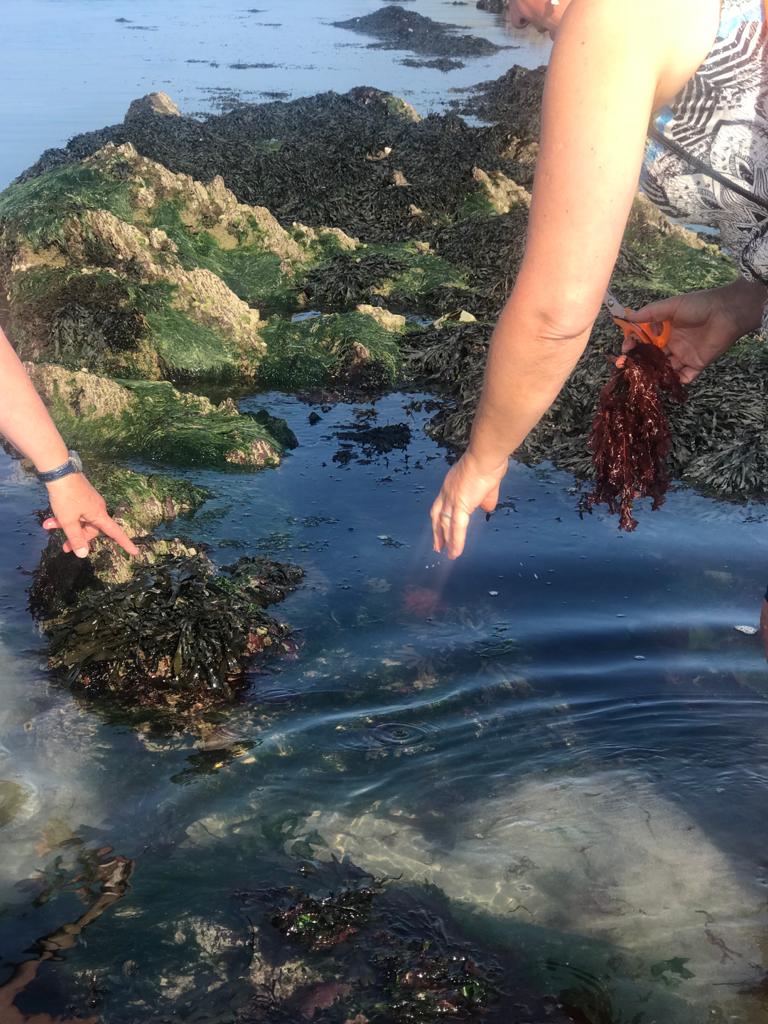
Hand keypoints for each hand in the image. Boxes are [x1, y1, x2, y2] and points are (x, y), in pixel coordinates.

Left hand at [42, 473, 139, 558]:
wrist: (59, 471)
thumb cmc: (66, 497)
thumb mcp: (68, 521)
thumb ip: (76, 538)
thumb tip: (84, 555)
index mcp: (99, 515)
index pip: (115, 533)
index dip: (125, 543)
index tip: (135, 552)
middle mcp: (97, 508)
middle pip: (91, 529)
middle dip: (77, 537)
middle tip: (64, 547)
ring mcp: (89, 501)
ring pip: (80, 520)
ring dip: (66, 526)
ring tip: (49, 526)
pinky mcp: (80, 496)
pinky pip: (75, 512)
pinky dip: (64, 517)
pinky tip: (50, 519)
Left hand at [431, 450, 507, 559]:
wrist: (487, 455)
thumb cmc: (489, 463)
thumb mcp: (488, 484)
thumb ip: (486, 498)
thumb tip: (487, 509)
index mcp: (452, 484)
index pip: (442, 505)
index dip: (440, 517)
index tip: (440, 527)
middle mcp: (447, 492)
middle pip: (438, 516)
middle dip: (438, 532)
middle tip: (437, 546)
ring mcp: (452, 499)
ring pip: (446, 524)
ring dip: (445, 540)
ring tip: (447, 554)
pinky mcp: (461, 505)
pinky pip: (457, 528)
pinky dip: (456, 542)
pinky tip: (455, 553)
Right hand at [623, 280, 765, 383]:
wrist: (727, 312)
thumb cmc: (699, 305)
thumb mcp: (672, 305)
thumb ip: (650, 313)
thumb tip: (628, 318)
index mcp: (665, 329)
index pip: (644, 339)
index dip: (633, 344)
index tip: (625, 350)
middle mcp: (672, 343)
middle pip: (652, 356)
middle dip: (639, 362)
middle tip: (627, 367)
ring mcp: (684, 355)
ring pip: (665, 368)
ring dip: (654, 373)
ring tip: (643, 377)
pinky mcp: (696, 364)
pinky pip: (684, 377)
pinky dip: (675, 382)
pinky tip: (664, 384)